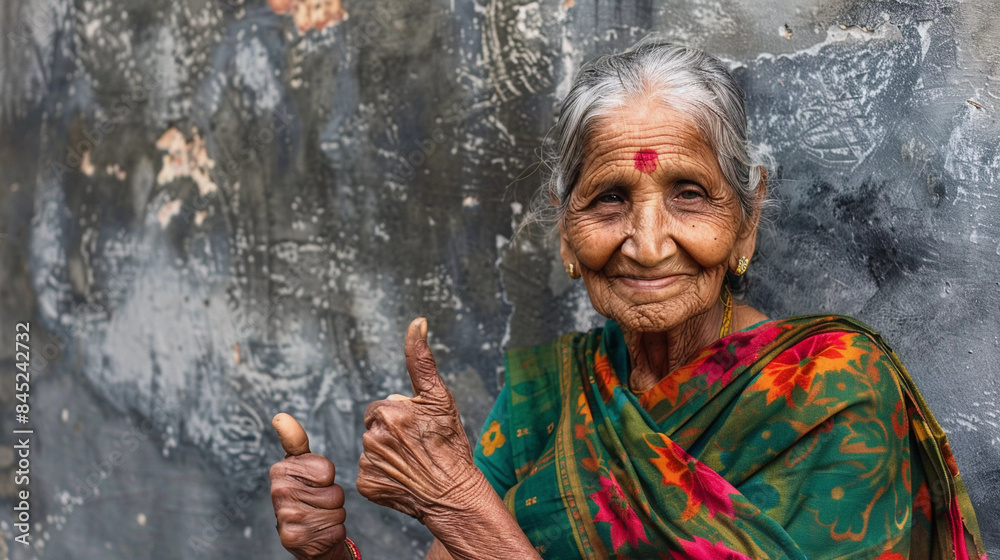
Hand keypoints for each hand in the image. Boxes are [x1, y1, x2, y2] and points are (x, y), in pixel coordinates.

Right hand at [270, 413, 349, 559]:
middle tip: (315, 502)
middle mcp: (278, 493)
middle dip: (332, 498)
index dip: (326, 477)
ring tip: (316, 516)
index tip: (311, 482)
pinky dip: (333, 532)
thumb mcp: (300, 466)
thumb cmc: (305, 495)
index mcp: (280, 471)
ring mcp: (286, 517)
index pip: (326, 470)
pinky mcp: (295, 539)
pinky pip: (336, 530)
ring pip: (337, 511)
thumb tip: (280, 416)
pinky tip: (317, 533)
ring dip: (334, 516)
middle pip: (334, 492)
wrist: (304, 537)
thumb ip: (295, 442)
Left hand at [357, 318, 482, 522]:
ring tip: (412, 463)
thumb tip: (417, 322)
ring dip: (388, 452)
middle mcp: (374, 436)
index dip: (402, 416)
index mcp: (389, 411)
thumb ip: (422, 360)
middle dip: (392, 432)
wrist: (455, 494)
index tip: (419, 429)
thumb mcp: (440, 398)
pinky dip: (383, 474)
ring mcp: (368, 462)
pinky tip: (403, 478)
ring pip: (372, 448)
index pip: (382, 406)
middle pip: (375, 425)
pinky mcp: (366, 484)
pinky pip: (369, 472)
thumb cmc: (451, 445)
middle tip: (417, 446)